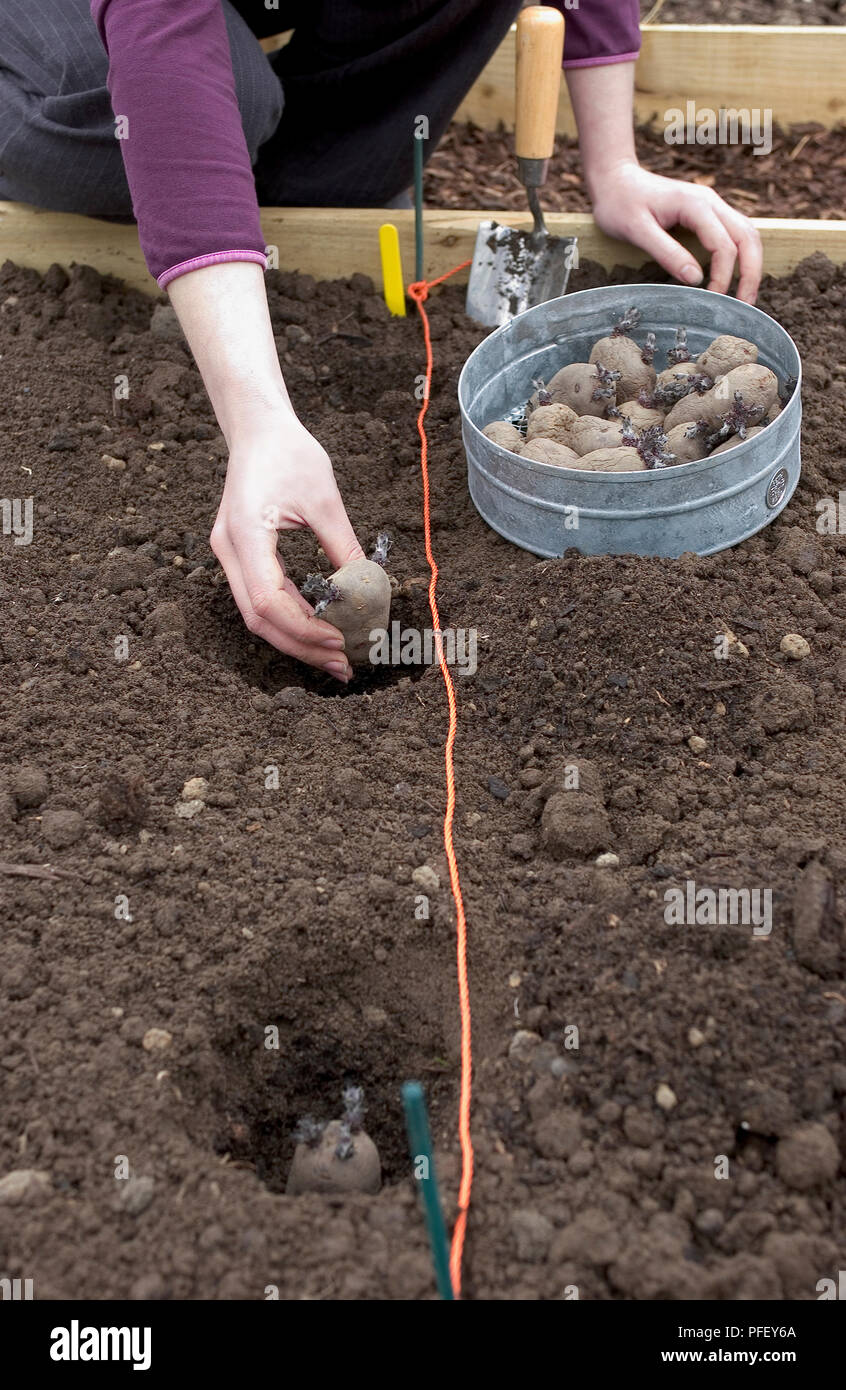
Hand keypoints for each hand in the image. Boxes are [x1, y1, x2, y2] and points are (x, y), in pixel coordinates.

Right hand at [210, 416, 364, 681]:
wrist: (258, 429)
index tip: (341, 642)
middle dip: (301, 646)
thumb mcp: (325, 499)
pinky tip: (319, 630)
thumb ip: (344, 546)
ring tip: (335, 657)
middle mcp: (228, 550)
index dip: (304, 629)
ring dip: (296, 638)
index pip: (269, 600)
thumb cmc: (290, 453)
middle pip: (259, 618)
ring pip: (257, 614)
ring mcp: (229, 554)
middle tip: (342, 665)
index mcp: (244, 533)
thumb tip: (369, 591)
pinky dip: (291, 618)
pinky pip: (261, 598)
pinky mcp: (239, 555)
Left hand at [588, 160, 762, 303]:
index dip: (722, 276)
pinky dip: (741, 255)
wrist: (615, 179)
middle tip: (745, 306)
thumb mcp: (637, 231)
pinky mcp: (707, 212)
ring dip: (751, 264)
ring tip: (744, 296)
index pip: (724, 245)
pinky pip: (735, 232)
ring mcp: (711, 204)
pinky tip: (734, 276)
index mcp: (695, 204)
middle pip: (748, 237)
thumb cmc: (620, 204)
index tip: (712, 300)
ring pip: (747, 233)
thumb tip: (696, 280)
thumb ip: (667, 253)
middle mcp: (710, 201)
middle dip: (750, 273)